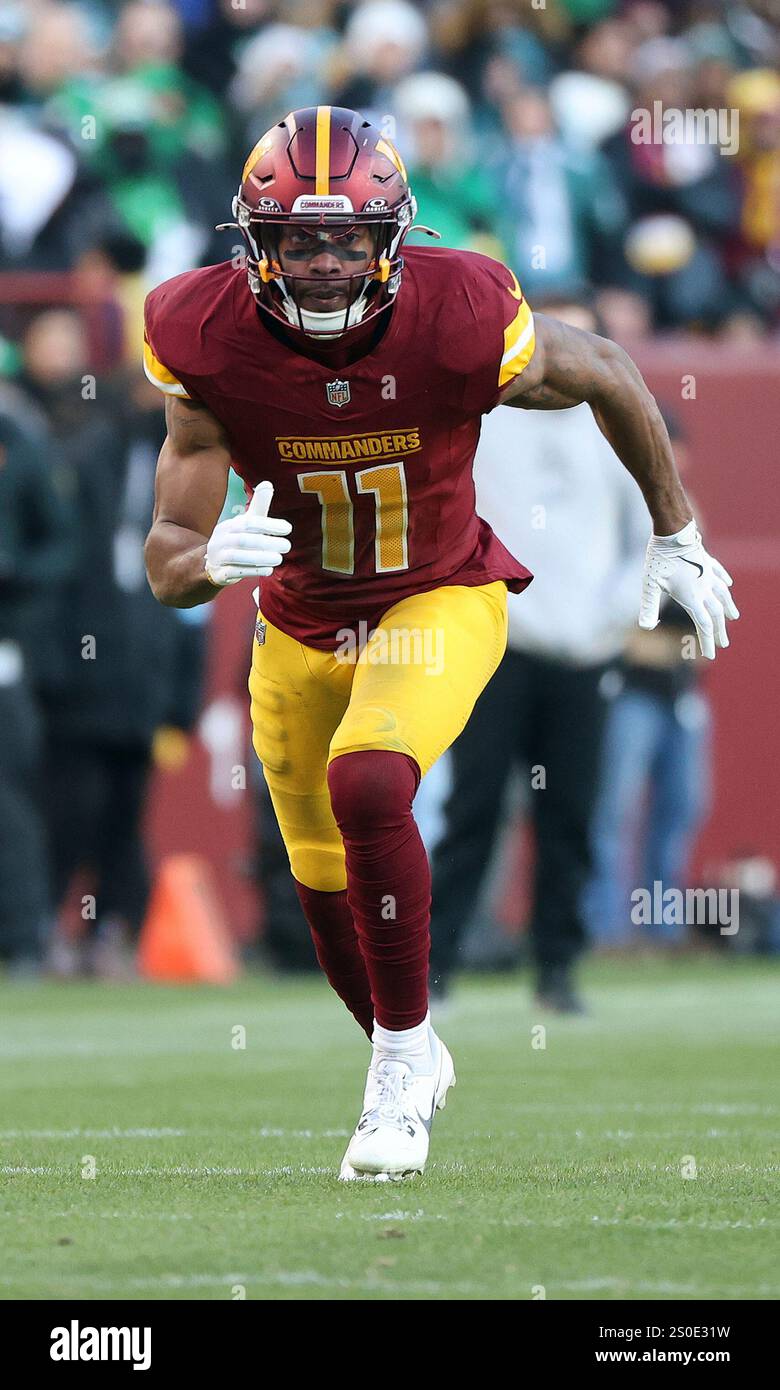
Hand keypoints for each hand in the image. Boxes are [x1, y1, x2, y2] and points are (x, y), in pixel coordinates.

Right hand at [204, 481, 290, 586]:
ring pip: (238, 556)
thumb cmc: (236, 540)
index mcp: (229, 525)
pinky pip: (234, 572)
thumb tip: (268, 483)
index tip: (288, 528)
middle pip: (244, 540)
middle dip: (267, 543)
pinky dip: (252, 571)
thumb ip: (258, 507)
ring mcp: (218, 556)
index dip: (268, 524)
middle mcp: (221, 539)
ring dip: (261, 558)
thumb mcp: (246, 523)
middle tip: (287, 546)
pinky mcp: (219, 573)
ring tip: (279, 559)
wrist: (214, 565)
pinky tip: (268, 570)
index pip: (249, 523)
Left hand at [638, 519, 738, 659]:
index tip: (710, 656)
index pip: (704, 625)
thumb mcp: (650, 585)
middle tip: (723, 644)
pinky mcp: (707, 561)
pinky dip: (725, 583)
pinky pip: (720, 575)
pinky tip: (729, 585)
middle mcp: (704, 587)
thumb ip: (648, 607)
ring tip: (733, 617)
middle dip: (719, 631)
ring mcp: (708, 573)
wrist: (673, 531)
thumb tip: (645, 627)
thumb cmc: (659, 559)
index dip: (708, 642)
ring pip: (723, 594)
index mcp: (692, 596)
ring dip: (728, 608)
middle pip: (716, 613)